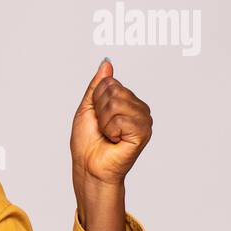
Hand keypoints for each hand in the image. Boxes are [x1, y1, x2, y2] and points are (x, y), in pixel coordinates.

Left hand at [71, 57, 152, 188]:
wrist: (89, 166)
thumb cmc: (87, 142)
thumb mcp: (87, 108)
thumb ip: (97, 86)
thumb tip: (106, 63)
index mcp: (127, 101)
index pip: (109, 83)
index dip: (96, 101)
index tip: (97, 117)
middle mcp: (138, 108)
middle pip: (113, 90)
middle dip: (99, 111)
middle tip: (102, 128)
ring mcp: (143, 120)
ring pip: (116, 103)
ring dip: (104, 121)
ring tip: (108, 134)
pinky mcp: (143, 132)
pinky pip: (120, 119)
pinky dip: (111, 130)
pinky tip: (115, 140)